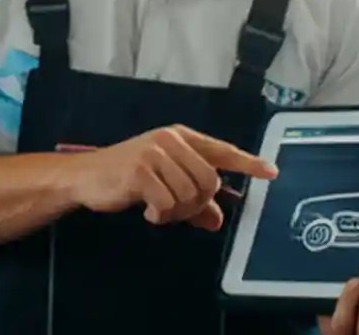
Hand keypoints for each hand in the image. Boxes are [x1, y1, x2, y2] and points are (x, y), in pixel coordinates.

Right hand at [64, 125, 276, 230]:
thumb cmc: (127, 178)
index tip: (271, 172)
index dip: (248, 163)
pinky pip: (168, 204)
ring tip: (159, 210)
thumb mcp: (164, 184)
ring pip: (190, 195)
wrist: (86, 177)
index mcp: (181, 138)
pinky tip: (148, 212)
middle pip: (210, 181)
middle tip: (179, 211)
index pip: (221, 150)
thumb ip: (194, 201)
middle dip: (199, 203)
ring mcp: (155, 153)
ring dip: (177, 213)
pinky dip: (161, 216)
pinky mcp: (140, 171)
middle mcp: (171, 140)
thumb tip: (217, 221)